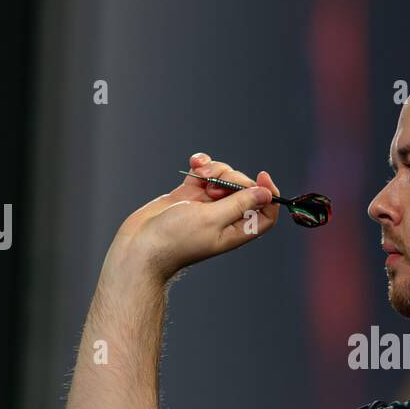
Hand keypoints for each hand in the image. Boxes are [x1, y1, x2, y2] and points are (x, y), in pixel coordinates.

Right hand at [108, 152, 280, 281]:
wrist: (141, 244)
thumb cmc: (176, 239)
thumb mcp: (213, 220)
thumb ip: (239, 204)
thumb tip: (266, 193)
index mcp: (236, 230)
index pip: (266, 212)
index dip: (268, 194)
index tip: (262, 177)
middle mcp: (224, 217)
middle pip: (244, 188)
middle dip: (231, 178)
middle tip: (213, 186)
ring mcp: (206, 205)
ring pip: (223, 177)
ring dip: (213, 170)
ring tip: (198, 176)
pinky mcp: (189, 194)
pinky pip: (203, 173)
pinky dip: (200, 165)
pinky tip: (193, 164)